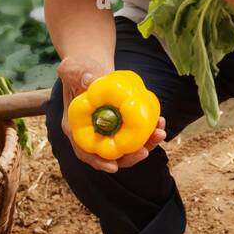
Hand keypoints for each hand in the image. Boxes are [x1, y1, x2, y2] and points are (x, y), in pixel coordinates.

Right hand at [57, 54, 165, 172]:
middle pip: (110, 155)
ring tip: (159, 133)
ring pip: (127, 147)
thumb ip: (80, 75)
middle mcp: (93, 133)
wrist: (91, 67)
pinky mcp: (122, 124)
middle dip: (130, 156)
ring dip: (145, 144)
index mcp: (75, 127)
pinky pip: (136, 134)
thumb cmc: (78, 69)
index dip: (99, 161)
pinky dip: (148, 132)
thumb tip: (90, 81)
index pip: (85, 151)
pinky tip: (159, 121)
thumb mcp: (74, 69)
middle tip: (145, 151)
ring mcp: (109, 130)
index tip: (113, 166)